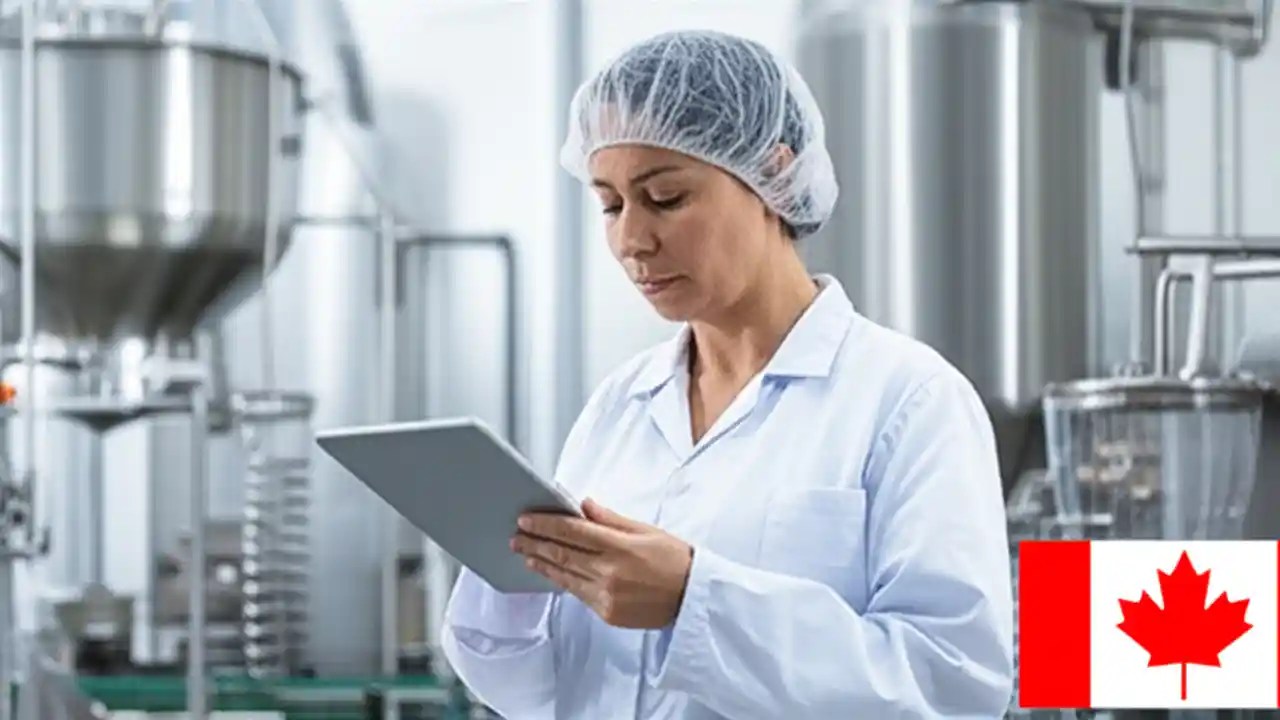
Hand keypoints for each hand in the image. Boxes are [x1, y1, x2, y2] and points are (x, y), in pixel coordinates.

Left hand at [511, 498, 692, 628]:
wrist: (693, 598)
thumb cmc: (675, 560)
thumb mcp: (646, 530)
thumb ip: (611, 519)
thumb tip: (583, 505)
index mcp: (619, 546)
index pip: (571, 531)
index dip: (545, 524)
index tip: (526, 518)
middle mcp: (609, 572)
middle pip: (561, 553)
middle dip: (535, 542)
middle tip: (516, 535)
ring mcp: (606, 595)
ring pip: (564, 576)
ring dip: (541, 563)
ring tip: (524, 553)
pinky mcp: (607, 613)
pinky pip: (577, 593)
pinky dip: (561, 580)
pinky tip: (550, 572)